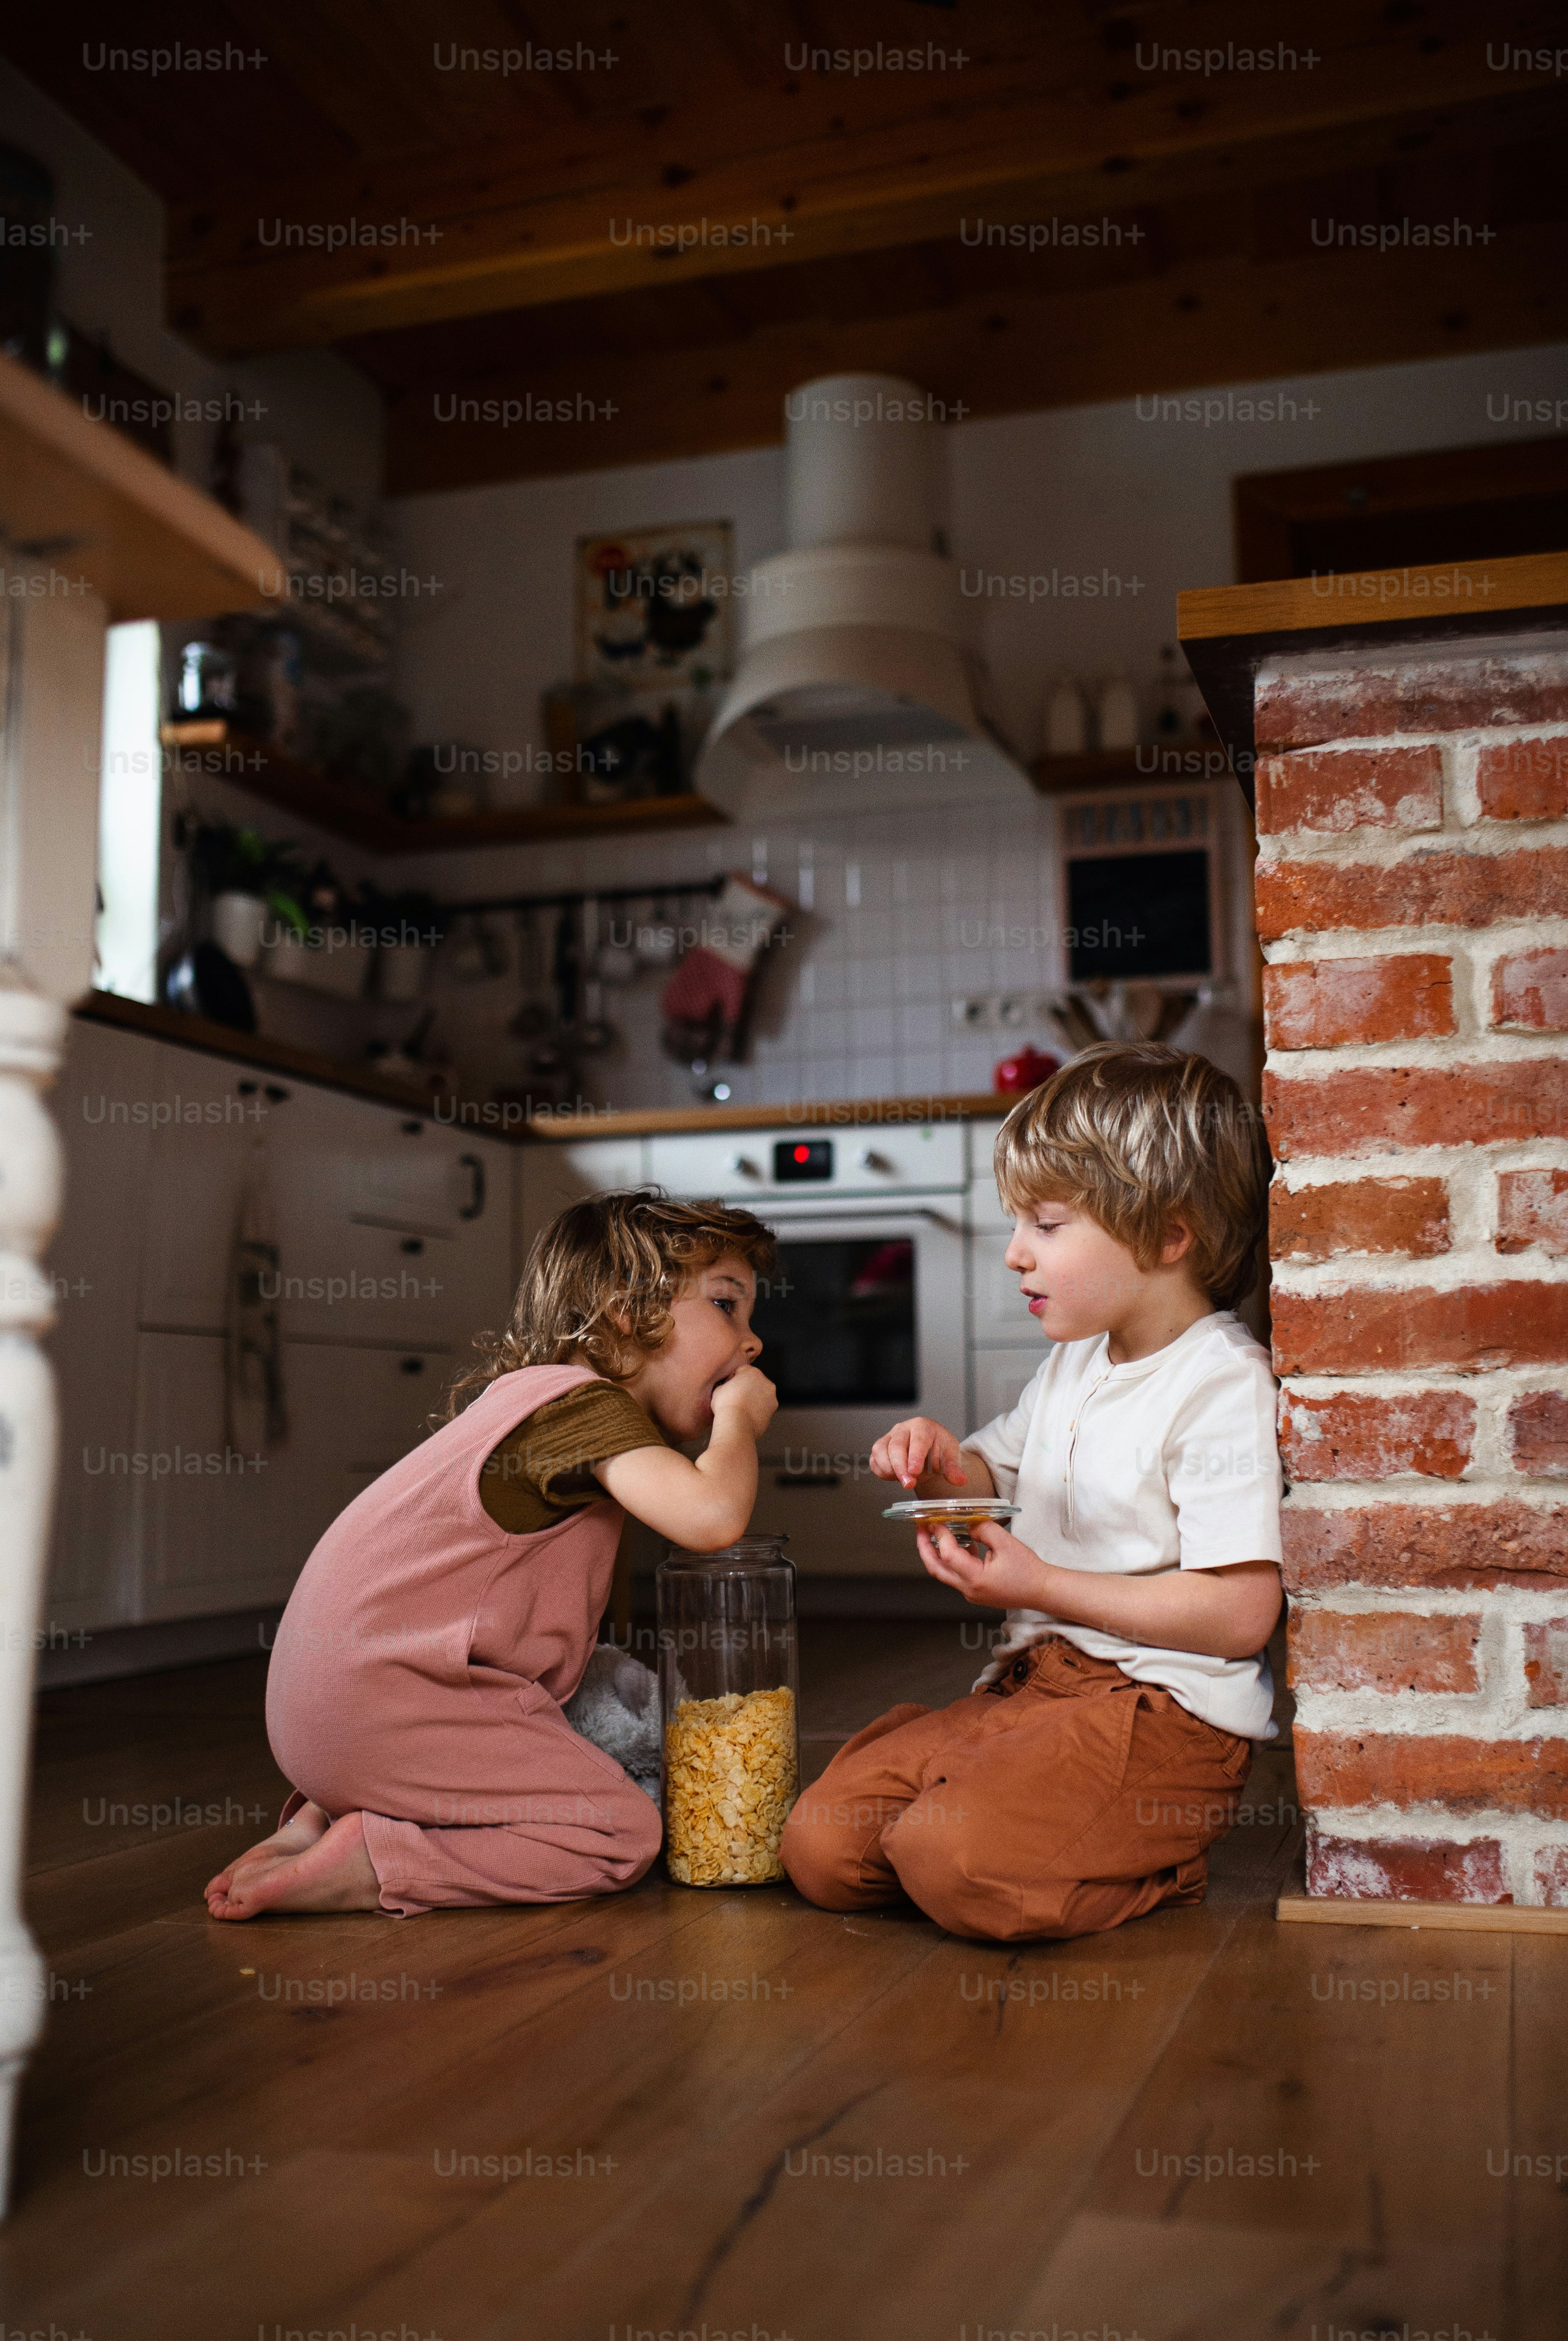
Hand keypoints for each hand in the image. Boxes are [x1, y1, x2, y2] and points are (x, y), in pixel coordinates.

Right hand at [709, 1364, 776, 1438]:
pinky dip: (757, 1410)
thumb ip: (726, 1385)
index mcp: (753, 1372)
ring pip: (760, 1395)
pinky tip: (746, 1416)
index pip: (741, 1371)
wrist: (737, 1424)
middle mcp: (766, 1382)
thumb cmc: (726, 1404)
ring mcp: (772, 1397)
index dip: (731, 1380)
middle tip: (733, 1399)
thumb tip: (727, 1389)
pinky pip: (763, 1407)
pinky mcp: (773, 1411)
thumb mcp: (719, 1389)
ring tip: (740, 1409)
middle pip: (753, 1382)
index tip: (726, 1388)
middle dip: (745, 1388)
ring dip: (753, 1400)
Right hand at [871, 1416, 969, 1491]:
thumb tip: (959, 1480)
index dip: (915, 1456)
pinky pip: (874, 1459)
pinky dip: (881, 1471)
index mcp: (923, 1426)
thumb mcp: (950, 1456)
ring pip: (880, 1450)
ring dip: (889, 1469)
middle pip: (896, 1445)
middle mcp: (904, 1429)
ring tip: (902, 1480)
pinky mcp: (881, 1448)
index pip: (918, 1440)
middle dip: (900, 1467)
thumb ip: (953, 1468)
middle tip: (908, 1484)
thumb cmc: (939, 1448)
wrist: (930, 1449)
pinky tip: (893, 1477)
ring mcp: (890, 1437)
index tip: (914, 1472)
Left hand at [916, 1519, 1051, 1611]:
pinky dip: (953, 1559)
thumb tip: (967, 1523)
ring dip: (937, 1553)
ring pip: (945, 1573)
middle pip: (936, 1569)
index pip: (948, 1556)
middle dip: (924, 1547)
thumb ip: (983, 1529)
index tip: (936, 1522)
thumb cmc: (1028, 1571)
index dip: (940, 1536)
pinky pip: (957, 1575)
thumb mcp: (1006, 1543)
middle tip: (921, 1529)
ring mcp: (971, 1593)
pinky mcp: (975, 1592)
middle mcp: (969, 1590)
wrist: (1041, 1590)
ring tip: (935, 1533)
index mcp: (976, 1579)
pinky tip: (961, 1544)